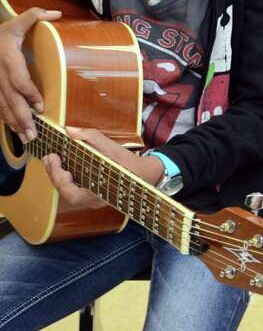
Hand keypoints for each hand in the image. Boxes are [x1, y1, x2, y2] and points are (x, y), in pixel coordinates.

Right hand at [0, 7, 60, 141]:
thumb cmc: (0, 33)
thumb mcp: (16, 22)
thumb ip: (34, 16)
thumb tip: (57, 13)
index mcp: (7, 59)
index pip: (18, 79)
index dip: (29, 93)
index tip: (41, 106)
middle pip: (9, 98)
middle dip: (21, 116)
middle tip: (33, 132)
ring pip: (1, 105)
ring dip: (13, 122)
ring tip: (27, 136)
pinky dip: (5, 119)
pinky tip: (15, 130)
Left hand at [43, 127, 162, 207]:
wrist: (144, 174)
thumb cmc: (129, 163)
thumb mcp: (113, 148)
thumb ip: (91, 137)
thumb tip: (69, 130)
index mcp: (100, 193)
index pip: (72, 193)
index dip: (59, 178)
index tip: (55, 158)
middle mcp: (94, 200)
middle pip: (66, 193)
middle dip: (54, 175)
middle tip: (50, 157)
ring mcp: (92, 200)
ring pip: (68, 192)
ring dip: (57, 176)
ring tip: (52, 160)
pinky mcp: (91, 195)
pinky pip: (73, 189)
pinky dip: (65, 178)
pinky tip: (62, 166)